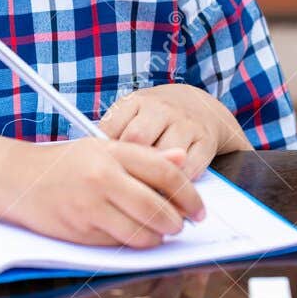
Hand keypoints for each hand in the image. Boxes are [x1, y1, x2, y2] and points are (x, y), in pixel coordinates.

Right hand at [0, 137, 205, 248]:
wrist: (17, 179)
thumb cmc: (66, 163)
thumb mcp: (104, 149)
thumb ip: (145, 156)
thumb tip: (183, 161)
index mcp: (112, 152)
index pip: (165, 174)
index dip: (190, 195)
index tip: (199, 210)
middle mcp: (102, 178)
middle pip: (158, 209)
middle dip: (177, 222)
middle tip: (183, 225)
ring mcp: (90, 207)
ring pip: (142, 234)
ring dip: (157, 238)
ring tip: (159, 232)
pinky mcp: (80, 232)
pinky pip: (119, 245)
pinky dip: (132, 244)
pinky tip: (133, 235)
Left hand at [97, 83, 247, 178]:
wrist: (199, 106)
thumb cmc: (154, 119)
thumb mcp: (132, 116)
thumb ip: (114, 135)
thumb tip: (91, 162)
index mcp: (135, 102)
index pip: (112, 127)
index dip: (105, 154)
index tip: (101, 172)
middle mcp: (161, 108)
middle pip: (137, 140)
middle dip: (128, 166)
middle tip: (123, 187)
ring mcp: (185, 123)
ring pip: (166, 155)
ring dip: (156, 179)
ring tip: (147, 195)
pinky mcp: (206, 139)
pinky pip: (192, 166)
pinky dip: (180, 183)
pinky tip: (171, 192)